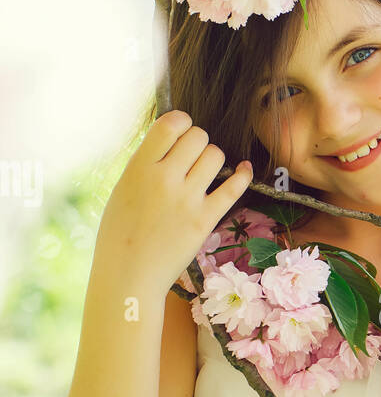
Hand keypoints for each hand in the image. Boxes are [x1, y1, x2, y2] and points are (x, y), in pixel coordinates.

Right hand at [94, 110, 252, 294]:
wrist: (128, 275)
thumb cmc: (120, 233)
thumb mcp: (123, 189)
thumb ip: (146, 165)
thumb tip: (171, 141)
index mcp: (139, 168)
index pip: (169, 124)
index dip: (181, 121)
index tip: (181, 130)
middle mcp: (165, 179)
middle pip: (198, 137)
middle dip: (197, 142)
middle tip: (191, 157)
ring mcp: (187, 200)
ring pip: (216, 156)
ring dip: (213, 159)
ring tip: (204, 171)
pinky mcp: (205, 220)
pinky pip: (234, 187)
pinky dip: (242, 175)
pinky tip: (243, 170)